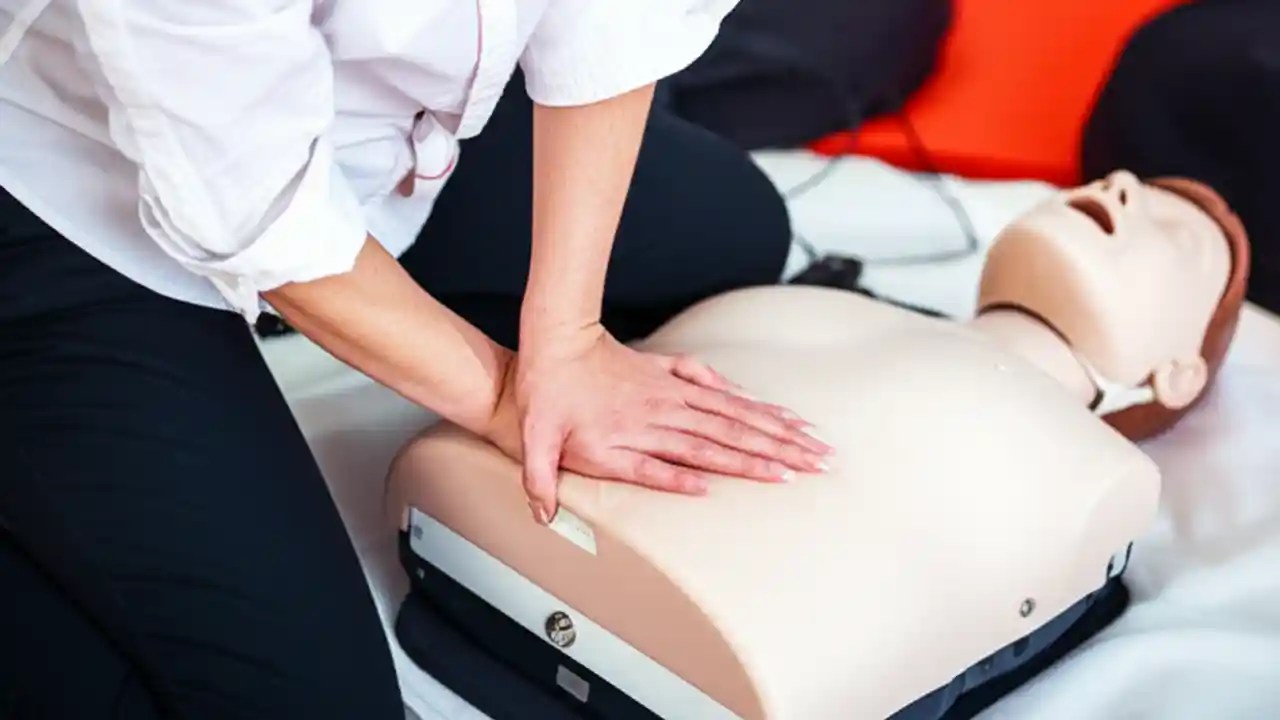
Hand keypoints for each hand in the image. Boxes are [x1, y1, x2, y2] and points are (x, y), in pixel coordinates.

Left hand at [482, 324, 831, 522]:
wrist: (554, 340)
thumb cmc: (547, 396)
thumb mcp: (534, 442)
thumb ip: (540, 481)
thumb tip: (548, 515)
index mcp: (636, 433)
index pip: (702, 455)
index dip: (743, 467)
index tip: (779, 477)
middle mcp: (662, 411)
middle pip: (730, 433)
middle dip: (778, 449)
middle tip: (817, 461)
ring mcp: (670, 391)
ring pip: (732, 411)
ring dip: (773, 426)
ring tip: (810, 438)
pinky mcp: (670, 374)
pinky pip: (715, 386)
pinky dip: (744, 397)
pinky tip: (769, 409)